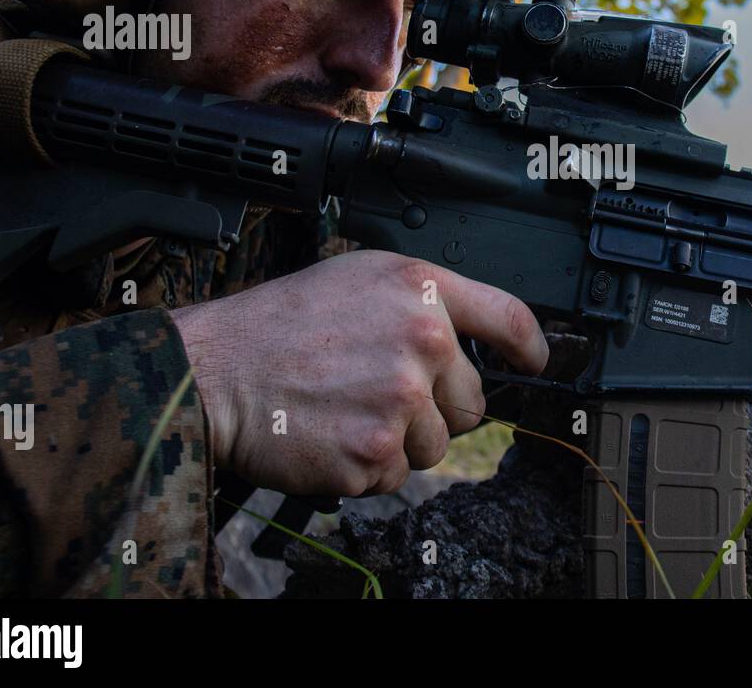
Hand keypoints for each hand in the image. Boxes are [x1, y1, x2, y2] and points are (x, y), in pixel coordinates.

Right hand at [171, 250, 548, 497]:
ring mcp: (399, 401)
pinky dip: (367, 465)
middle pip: (472, 403)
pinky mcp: (374, 452)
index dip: (531, 347)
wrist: (217, 370)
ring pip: (436, 446)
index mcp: (421, 291)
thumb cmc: (283, 323)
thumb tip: (470, 336)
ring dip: (400, 439)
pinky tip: (333, 432)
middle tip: (378, 388)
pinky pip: (396, 475)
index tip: (534, 362)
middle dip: (435, 406)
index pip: (509, 318)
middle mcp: (421, 342)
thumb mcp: (362, 277)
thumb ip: (425, 300)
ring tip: (348, 407)